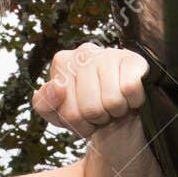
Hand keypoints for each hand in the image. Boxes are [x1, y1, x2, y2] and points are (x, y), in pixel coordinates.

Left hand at [32, 43, 149, 138]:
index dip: (78, 123)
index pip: (69, 112)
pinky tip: (128, 97)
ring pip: (111, 101)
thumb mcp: (57, 113)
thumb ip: (44, 103)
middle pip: (90, 108)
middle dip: (97, 118)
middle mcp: (84, 53)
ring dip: (115, 112)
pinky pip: (130, 89)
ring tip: (113, 104)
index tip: (81, 115)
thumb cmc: (86, 111)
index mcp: (62, 63)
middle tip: (101, 110)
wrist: (120, 115)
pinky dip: (133, 101)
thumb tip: (57, 86)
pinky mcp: (132, 59)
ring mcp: (108, 53)